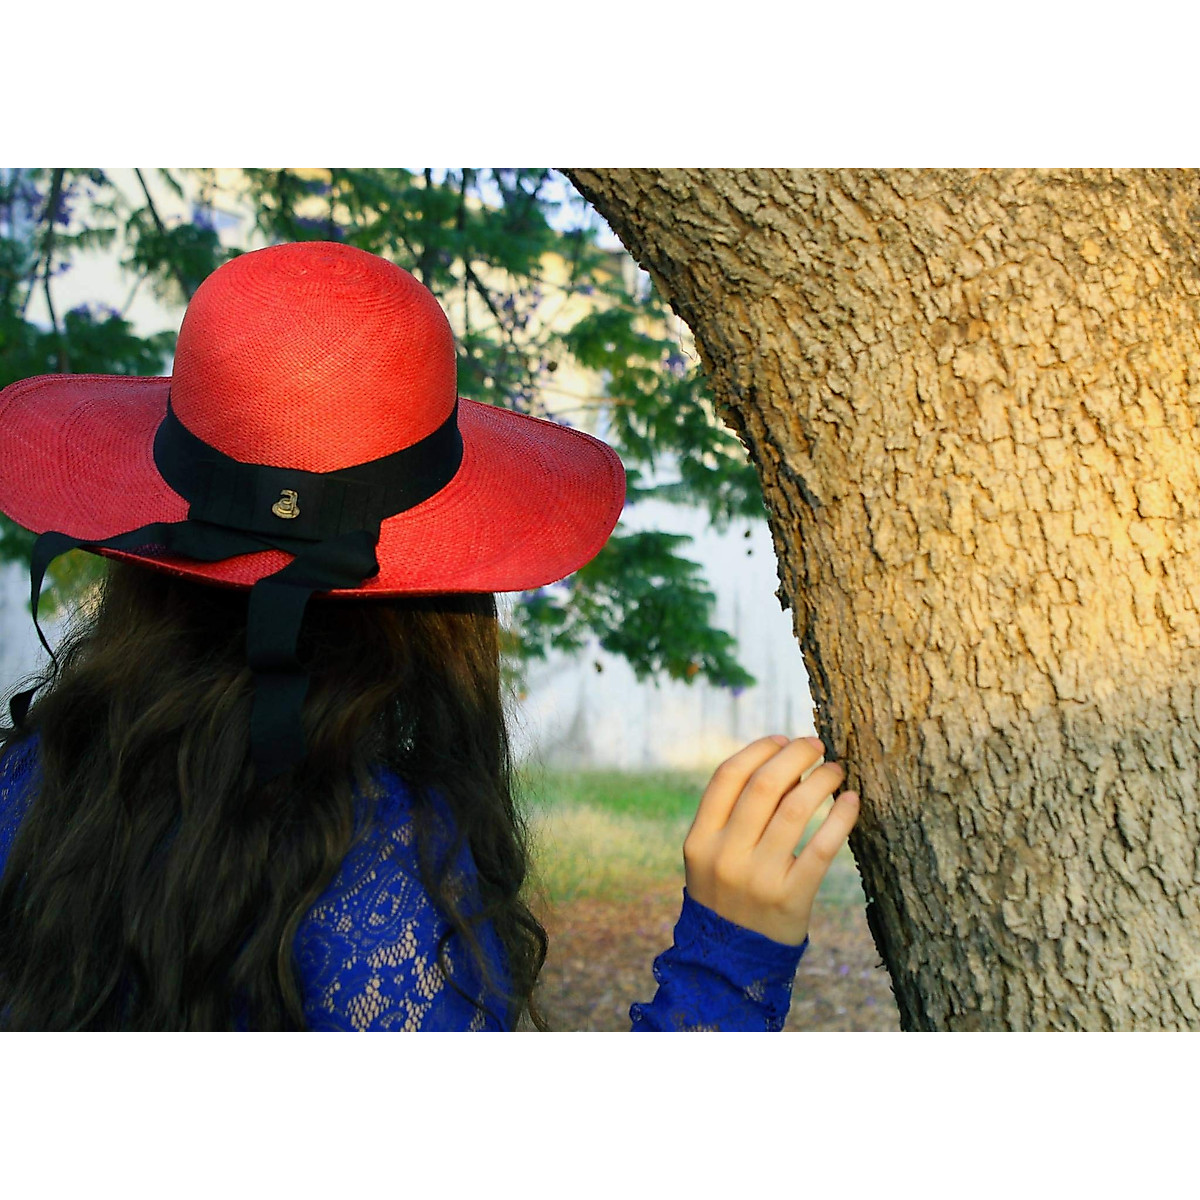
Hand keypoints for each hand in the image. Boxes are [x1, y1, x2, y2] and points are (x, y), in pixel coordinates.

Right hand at [682, 735, 860, 945]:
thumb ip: (732, 815)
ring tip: (837, 770)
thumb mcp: (710, 856)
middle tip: (818, 745)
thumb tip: (781, 761)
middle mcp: (726, 856)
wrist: (730, 963)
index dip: (759, 749)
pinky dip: (840, 818)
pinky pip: (823, 848)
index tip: (783, 738)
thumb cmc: (726, 895)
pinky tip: (851, 801)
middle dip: (796, 755)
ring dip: (821, 781)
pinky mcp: (791, 898)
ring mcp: (758, 878)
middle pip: (764, 785)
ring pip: (795, 810)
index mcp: (700, 839)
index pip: (728, 776)